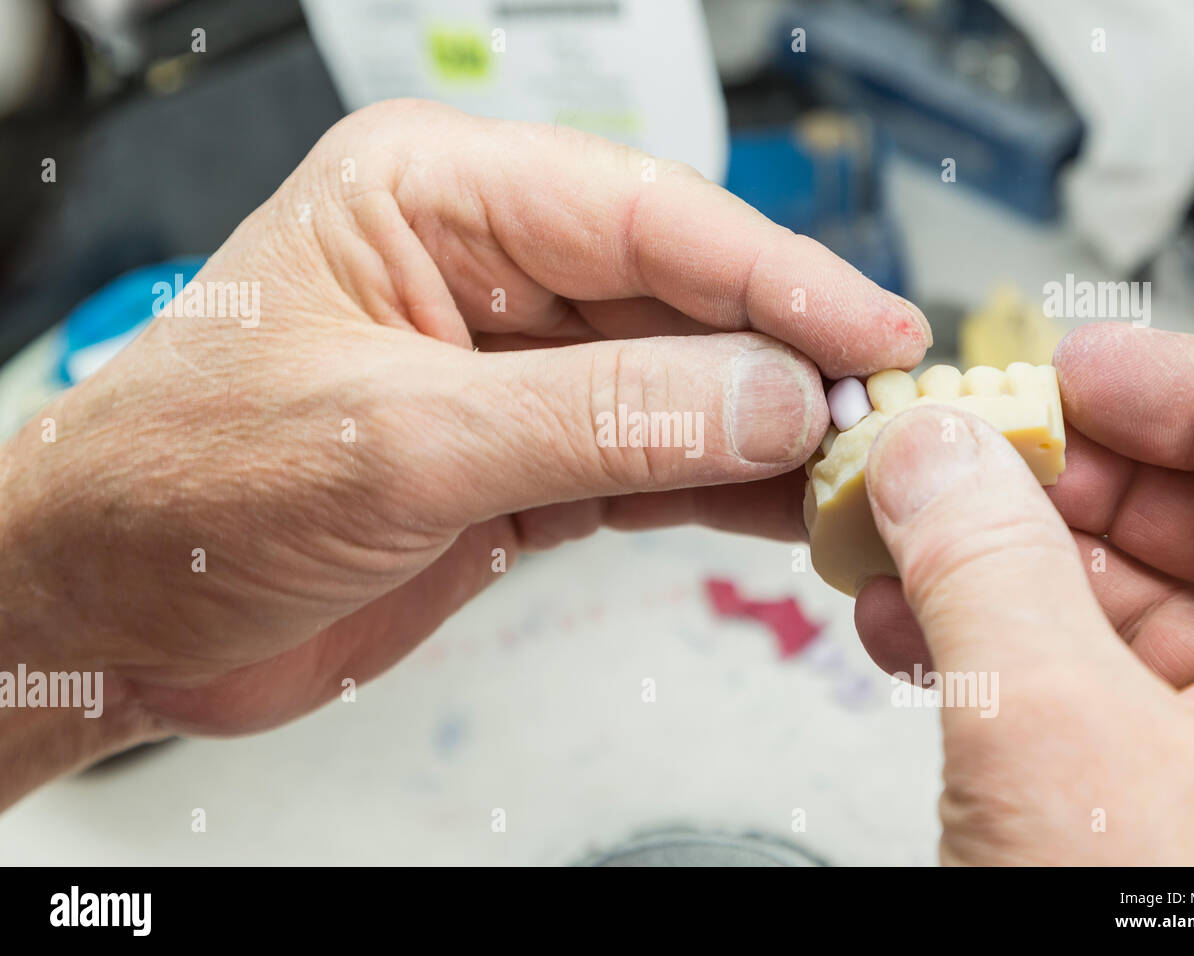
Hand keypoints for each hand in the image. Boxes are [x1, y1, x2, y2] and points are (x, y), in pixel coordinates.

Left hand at [0, 100, 929, 795]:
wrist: (118, 611)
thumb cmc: (187, 488)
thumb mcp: (401, 439)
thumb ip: (598, 415)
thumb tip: (767, 397)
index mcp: (433, 196)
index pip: (643, 213)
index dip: (773, 273)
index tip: (869, 330)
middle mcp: (485, 267)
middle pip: (679, 293)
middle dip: (785, 353)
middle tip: (887, 408)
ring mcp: (513, 371)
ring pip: (679, 381)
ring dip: (767, 427)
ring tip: (858, 464)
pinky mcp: (525, 461)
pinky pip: (650, 459)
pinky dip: (720, 486)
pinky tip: (784, 504)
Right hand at [854, 323, 1193, 863]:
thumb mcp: (1051, 737)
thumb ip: (986, 566)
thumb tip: (933, 452)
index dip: (1190, 394)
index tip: (1071, 374)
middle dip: (1067, 483)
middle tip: (969, 455)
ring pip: (1140, 611)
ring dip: (1005, 568)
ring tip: (908, 537)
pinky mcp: (1174, 808)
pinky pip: (1097, 688)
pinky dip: (1003, 651)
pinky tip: (913, 627)